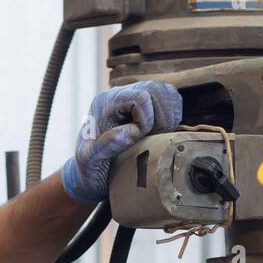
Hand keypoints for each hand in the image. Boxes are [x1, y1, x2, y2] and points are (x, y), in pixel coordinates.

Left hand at [61, 81, 182, 202]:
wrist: (90, 173)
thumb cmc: (88, 168)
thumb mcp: (89, 160)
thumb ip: (105, 144)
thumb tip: (131, 131)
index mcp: (106, 103)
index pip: (140, 97)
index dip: (147, 119)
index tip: (140, 138)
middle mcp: (120, 95)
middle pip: (156, 89)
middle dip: (163, 116)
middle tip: (155, 137)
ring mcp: (134, 98)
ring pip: (166, 91)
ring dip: (170, 115)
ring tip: (159, 135)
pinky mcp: (146, 106)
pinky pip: (170, 99)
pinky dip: (173, 115)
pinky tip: (162, 132)